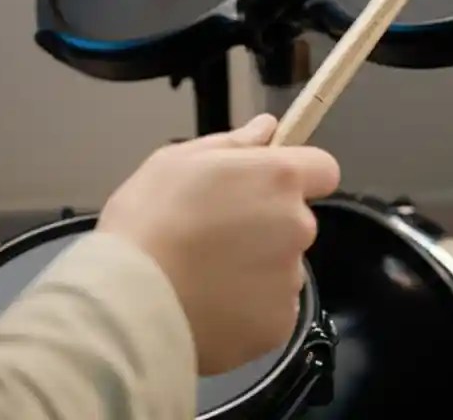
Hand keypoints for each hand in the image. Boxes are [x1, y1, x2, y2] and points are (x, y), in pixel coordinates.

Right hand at [97, 115, 339, 375]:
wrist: (129, 305)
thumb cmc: (147, 223)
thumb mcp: (175, 162)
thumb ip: (232, 142)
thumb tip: (267, 128)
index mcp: (278, 179)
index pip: (323, 168)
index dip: (299, 174)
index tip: (266, 184)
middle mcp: (297, 226)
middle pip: (297, 220)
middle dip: (267, 224)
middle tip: (215, 235)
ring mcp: (291, 279)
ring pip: (283, 266)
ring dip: (257, 267)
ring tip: (205, 275)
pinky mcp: (280, 324)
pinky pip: (272, 307)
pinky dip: (249, 307)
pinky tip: (210, 304)